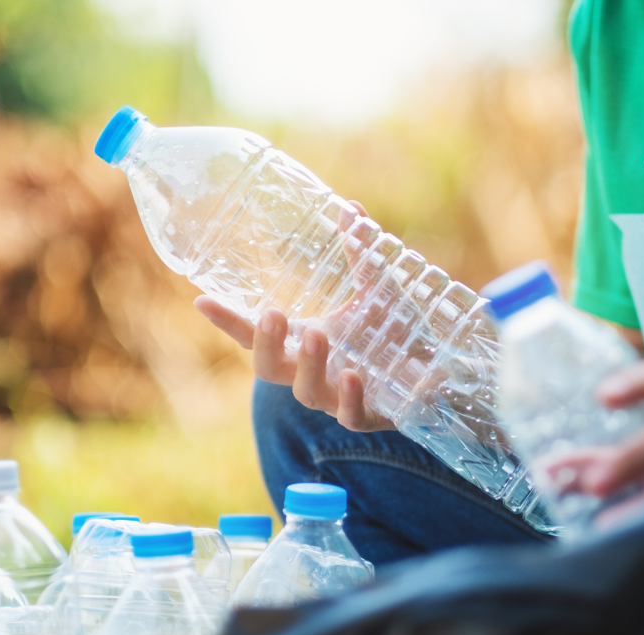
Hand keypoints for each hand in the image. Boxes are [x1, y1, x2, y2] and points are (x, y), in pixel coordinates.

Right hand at [193, 201, 393, 432]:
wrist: (442, 370)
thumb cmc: (397, 332)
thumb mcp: (378, 288)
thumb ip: (362, 253)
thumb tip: (351, 208)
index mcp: (303, 342)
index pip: (255, 335)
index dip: (228, 321)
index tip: (201, 300)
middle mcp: (312, 373)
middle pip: (269, 368)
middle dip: (264, 343)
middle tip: (272, 314)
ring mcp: (337, 398)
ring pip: (306, 391)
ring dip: (307, 364)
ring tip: (316, 335)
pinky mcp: (369, 415)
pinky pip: (351, 416)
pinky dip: (349, 398)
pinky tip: (352, 375)